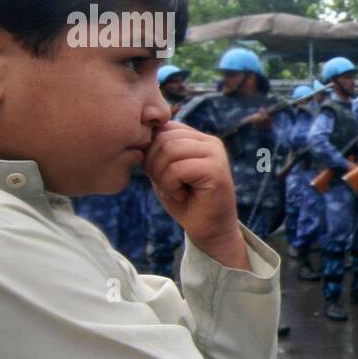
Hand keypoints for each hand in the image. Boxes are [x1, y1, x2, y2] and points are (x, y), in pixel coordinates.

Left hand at [144, 122, 248, 269]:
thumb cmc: (185, 202)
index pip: (163, 128)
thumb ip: (157, 151)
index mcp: (197, 138)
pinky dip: (171, 185)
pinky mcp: (217, 170)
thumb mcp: (164, 171)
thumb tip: (140, 136)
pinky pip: (177, 168)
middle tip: (165, 185)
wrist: (209, 230)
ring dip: (162, 176)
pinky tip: (182, 195)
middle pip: (163, 138)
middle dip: (153, 164)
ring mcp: (216, 154)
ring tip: (174, 190)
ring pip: (168, 150)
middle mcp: (209, 141)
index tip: (158, 175)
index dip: (150, 151)